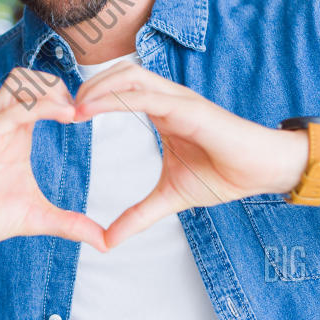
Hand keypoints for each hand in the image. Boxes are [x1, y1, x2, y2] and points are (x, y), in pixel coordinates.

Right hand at [0, 69, 108, 265]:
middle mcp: (7, 124)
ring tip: (76, 112)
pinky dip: (43, 106)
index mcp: (19, 134)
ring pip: (21, 81)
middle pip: (34, 78)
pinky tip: (68, 117)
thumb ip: (70, 225)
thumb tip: (104, 243)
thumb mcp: (37, 219)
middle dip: (65, 85)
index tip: (100, 116)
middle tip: (89, 111)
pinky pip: (14, 109)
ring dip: (52, 88)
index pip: (45, 94)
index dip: (74, 97)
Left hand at [72, 62, 319, 247]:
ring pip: (127, 77)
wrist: (263, 172)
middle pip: (116, 77)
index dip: (89, 99)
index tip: (61, 116)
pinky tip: (90, 108)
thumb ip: (138, 216)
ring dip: (95, 88)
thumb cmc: (224, 176)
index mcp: (162, 111)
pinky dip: (114, 97)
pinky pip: (144, 94)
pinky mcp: (188, 107)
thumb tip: (108, 242)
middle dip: (85, 87)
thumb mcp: (169, 199)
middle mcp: (167, 98)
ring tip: (68, 106)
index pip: (118, 92)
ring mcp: (178, 98)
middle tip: (55, 107)